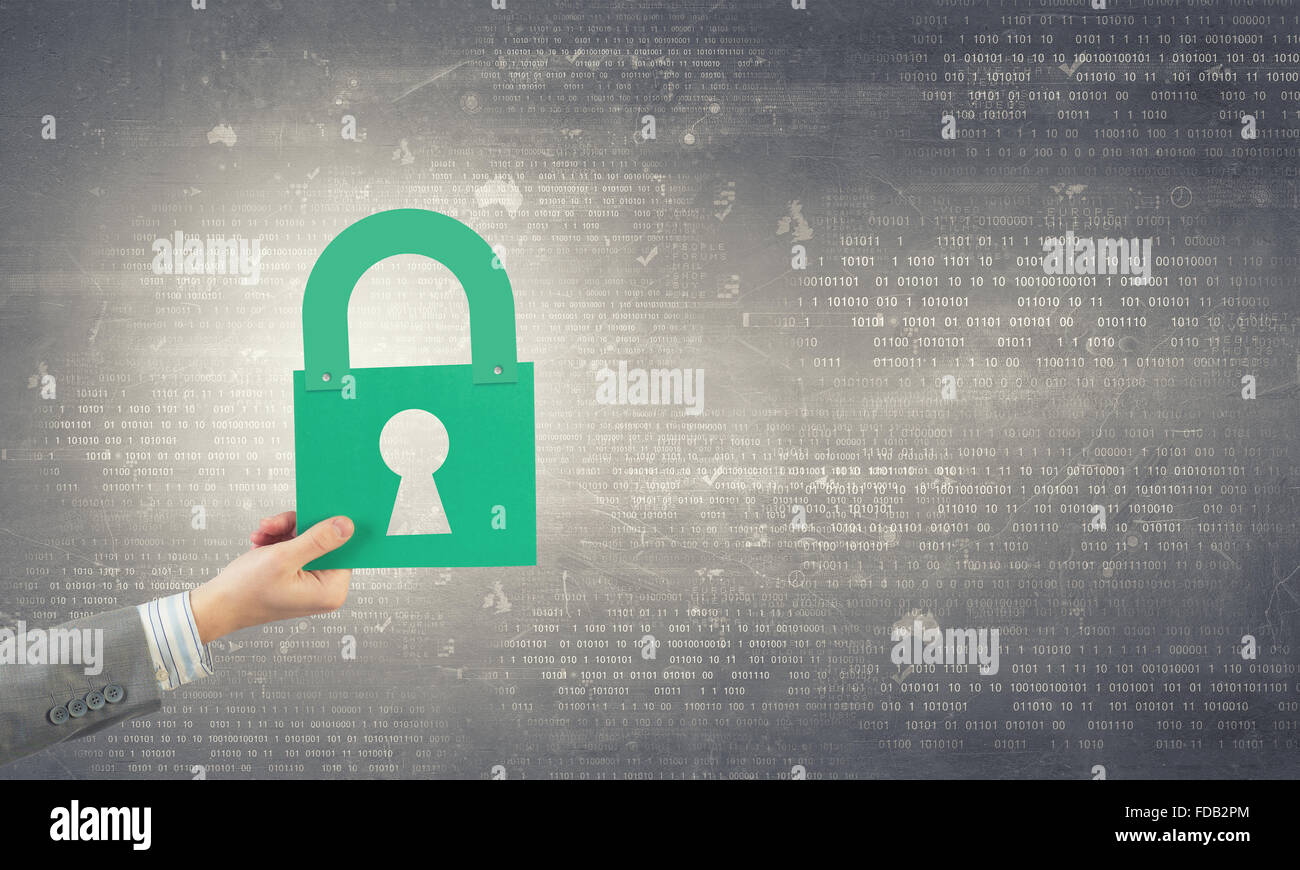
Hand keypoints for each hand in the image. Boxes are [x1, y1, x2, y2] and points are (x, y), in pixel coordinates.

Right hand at [189, 511, 353, 643]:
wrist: (216, 606)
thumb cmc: (246, 590)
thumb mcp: (283, 558)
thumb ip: (318, 539)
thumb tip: (348, 525)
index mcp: (331, 590)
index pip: (343, 548)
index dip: (330, 526)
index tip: (316, 509)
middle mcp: (325, 589)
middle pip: (323, 542)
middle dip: (295, 529)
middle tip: (271, 524)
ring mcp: (311, 583)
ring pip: (306, 541)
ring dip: (282, 533)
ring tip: (260, 534)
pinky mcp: (297, 577)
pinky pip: (295, 549)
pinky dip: (277, 542)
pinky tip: (260, 543)